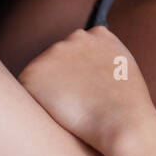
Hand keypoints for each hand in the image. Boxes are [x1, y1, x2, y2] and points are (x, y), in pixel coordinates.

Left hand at [19, 26, 155, 153]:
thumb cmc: (128, 106)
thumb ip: (105, 59)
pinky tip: (57, 113)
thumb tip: (90, 67)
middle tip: (81, 104)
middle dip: (64, 79)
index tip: (90, 90)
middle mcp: (73, 38)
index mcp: (99, 34)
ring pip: (43, 75)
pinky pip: (27, 90)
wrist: (121, 121)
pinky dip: (37, 103)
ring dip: (50, 90)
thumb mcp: (124, 69)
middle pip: (60, 59)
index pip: (81, 49)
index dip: (82, 73)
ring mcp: (52, 54)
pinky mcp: (33, 74)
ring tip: (73, 110)